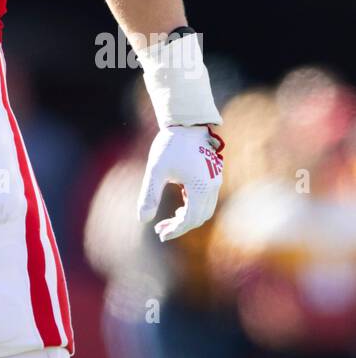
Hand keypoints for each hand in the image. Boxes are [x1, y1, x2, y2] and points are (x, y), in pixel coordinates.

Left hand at [136, 124, 223, 241]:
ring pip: (204, 209)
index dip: (175, 230)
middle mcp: (213, 186)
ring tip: (166, 221)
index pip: (190, 219)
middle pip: (199, 218)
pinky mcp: (213, 175)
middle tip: (160, 229)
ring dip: (187, 218)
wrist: (186, 122)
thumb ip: (149, 195)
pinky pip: (206, 199)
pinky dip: (193, 207)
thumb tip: (142, 220)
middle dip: (180, 226)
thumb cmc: (170, 144)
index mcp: (201, 188)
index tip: (160, 235)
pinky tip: (179, 206)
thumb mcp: (156, 170)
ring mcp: (215, 180)